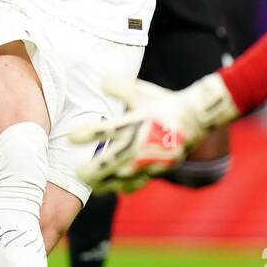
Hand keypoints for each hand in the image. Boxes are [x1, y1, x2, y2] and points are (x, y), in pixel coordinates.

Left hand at [71, 74, 238, 193]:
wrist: (195, 119)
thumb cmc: (164, 104)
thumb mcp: (142, 93)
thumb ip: (120, 87)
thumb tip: (101, 79)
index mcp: (133, 122)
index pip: (103, 130)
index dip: (85, 134)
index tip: (71, 137)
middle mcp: (138, 144)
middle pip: (107, 163)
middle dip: (89, 170)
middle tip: (77, 173)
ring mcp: (146, 160)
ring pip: (119, 178)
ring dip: (103, 182)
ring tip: (92, 185)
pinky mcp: (155, 169)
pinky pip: (136, 183)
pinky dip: (124, 186)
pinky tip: (116, 188)